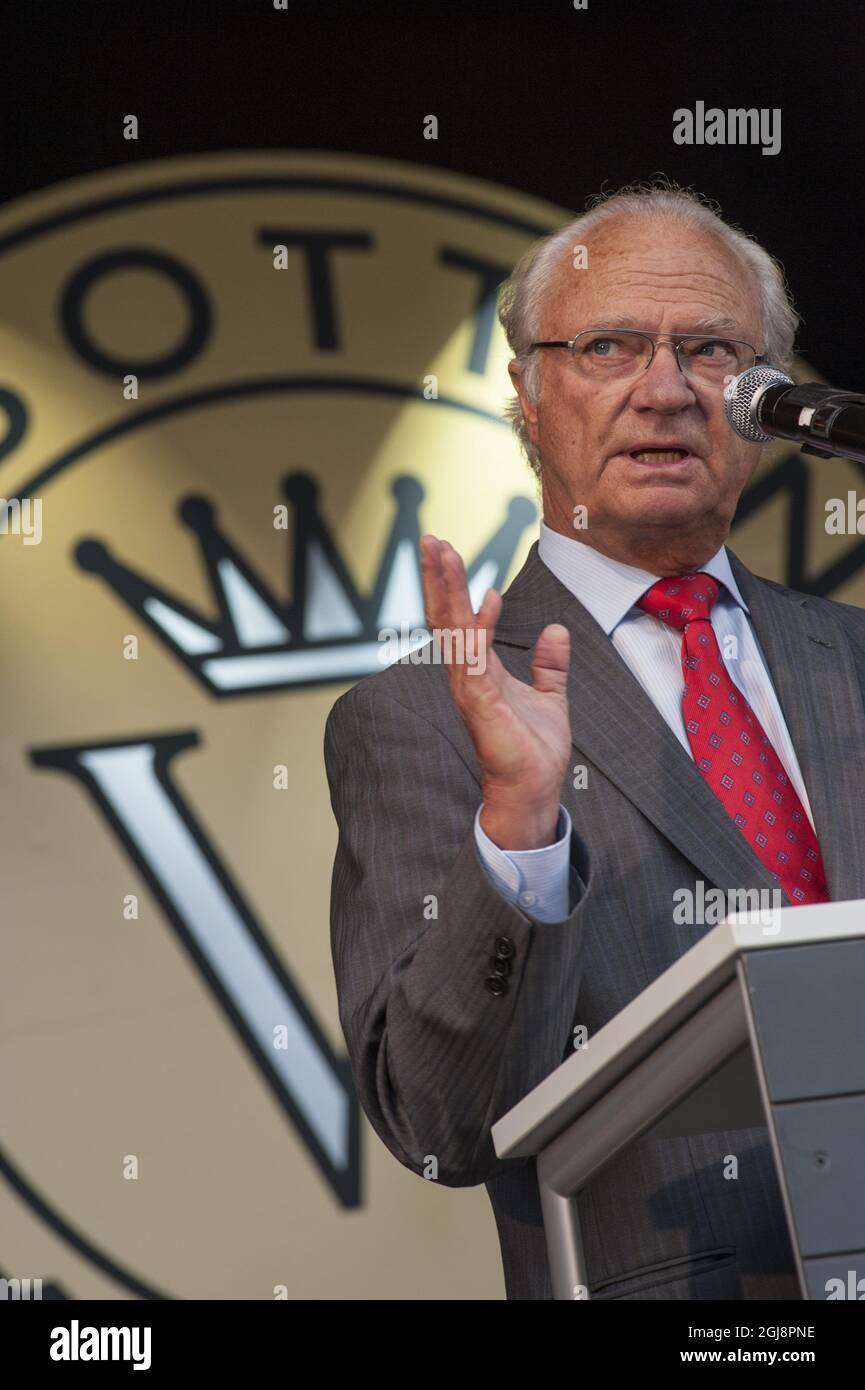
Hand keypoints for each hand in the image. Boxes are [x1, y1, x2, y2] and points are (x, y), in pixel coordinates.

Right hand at [419, 535, 571, 849]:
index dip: (452, 586)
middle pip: (447, 617)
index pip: (459, 620)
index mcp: (480, 671)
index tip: (447, 550)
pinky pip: (477, 660)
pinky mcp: (482, 706)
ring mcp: (471, 689)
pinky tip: (485, 601)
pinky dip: (479, 630)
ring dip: (449, 591)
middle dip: (439, 577)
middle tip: (431, 538)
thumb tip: (556, 630)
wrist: (534, 791)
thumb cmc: (534, 751)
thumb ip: (550, 665)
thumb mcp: (550, 697)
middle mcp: (468, 676)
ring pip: (454, 630)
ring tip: (443, 554)